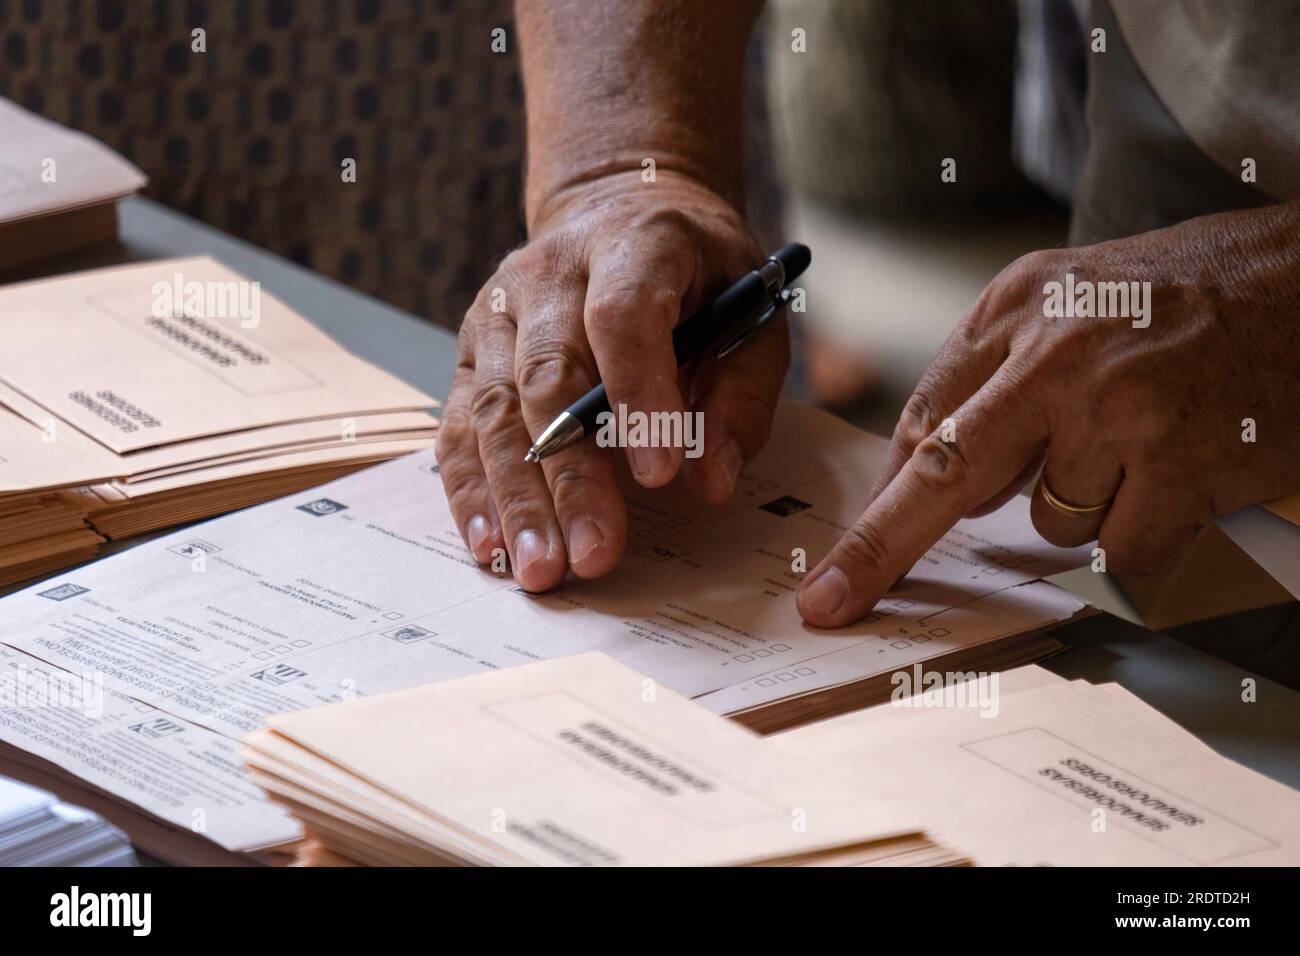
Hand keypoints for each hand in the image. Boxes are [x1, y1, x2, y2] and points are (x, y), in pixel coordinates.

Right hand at [437, 170, 785, 590]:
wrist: (620, 210)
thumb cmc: (697, 276)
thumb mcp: (751, 314)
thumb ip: (739, 395)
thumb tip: (709, 481)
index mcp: (633, 243)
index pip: (623, 315)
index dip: (638, 394)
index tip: (659, 476)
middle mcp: (551, 272)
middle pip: (548, 375)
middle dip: (570, 476)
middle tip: (592, 556)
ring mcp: (499, 311)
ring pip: (495, 409)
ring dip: (515, 497)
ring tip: (538, 569)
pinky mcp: (471, 352)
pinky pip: (461, 425)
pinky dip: (472, 490)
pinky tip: (489, 546)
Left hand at [796, 201, 1299, 626]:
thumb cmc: (1184, 297)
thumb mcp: (1065, 298)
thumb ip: (993, 376)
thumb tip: (930, 466)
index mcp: (1014, 309)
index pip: (921, 424)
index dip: (877, 506)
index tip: (836, 566)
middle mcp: (1054, 353)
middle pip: (943, 478)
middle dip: (879, 551)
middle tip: (834, 599)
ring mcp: (1117, 408)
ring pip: (1049, 521)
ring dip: (1085, 506)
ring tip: (1142, 444)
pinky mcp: (1178, 461)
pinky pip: (1120, 550)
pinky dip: (1144, 534)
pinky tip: (1177, 476)